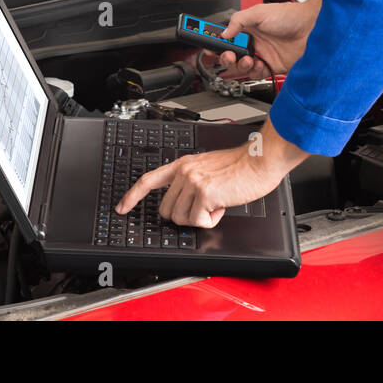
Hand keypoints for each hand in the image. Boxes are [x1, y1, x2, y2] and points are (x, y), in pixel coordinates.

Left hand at [115, 120, 307, 226]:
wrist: (259, 161)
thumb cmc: (241, 166)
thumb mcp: (208, 167)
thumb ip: (191, 181)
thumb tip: (184, 204)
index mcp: (183, 164)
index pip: (149, 180)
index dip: (132, 196)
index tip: (122, 208)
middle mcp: (184, 171)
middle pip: (167, 211)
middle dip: (185, 215)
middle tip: (206, 205)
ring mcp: (193, 182)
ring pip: (181, 219)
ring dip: (200, 218)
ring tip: (216, 202)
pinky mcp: (204, 194)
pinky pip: (199, 222)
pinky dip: (212, 220)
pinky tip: (222, 205)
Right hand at [212, 0, 323, 78]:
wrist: (311, 28)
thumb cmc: (289, 16)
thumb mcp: (259, 13)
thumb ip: (239, 21)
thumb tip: (224, 33)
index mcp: (247, 28)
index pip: (226, 38)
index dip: (217, 44)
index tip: (210, 49)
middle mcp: (254, 42)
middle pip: (232, 55)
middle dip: (226, 58)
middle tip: (229, 56)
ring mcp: (263, 54)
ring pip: (243, 67)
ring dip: (241, 66)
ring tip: (248, 60)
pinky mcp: (273, 65)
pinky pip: (258, 74)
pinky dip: (255, 72)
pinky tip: (259, 64)